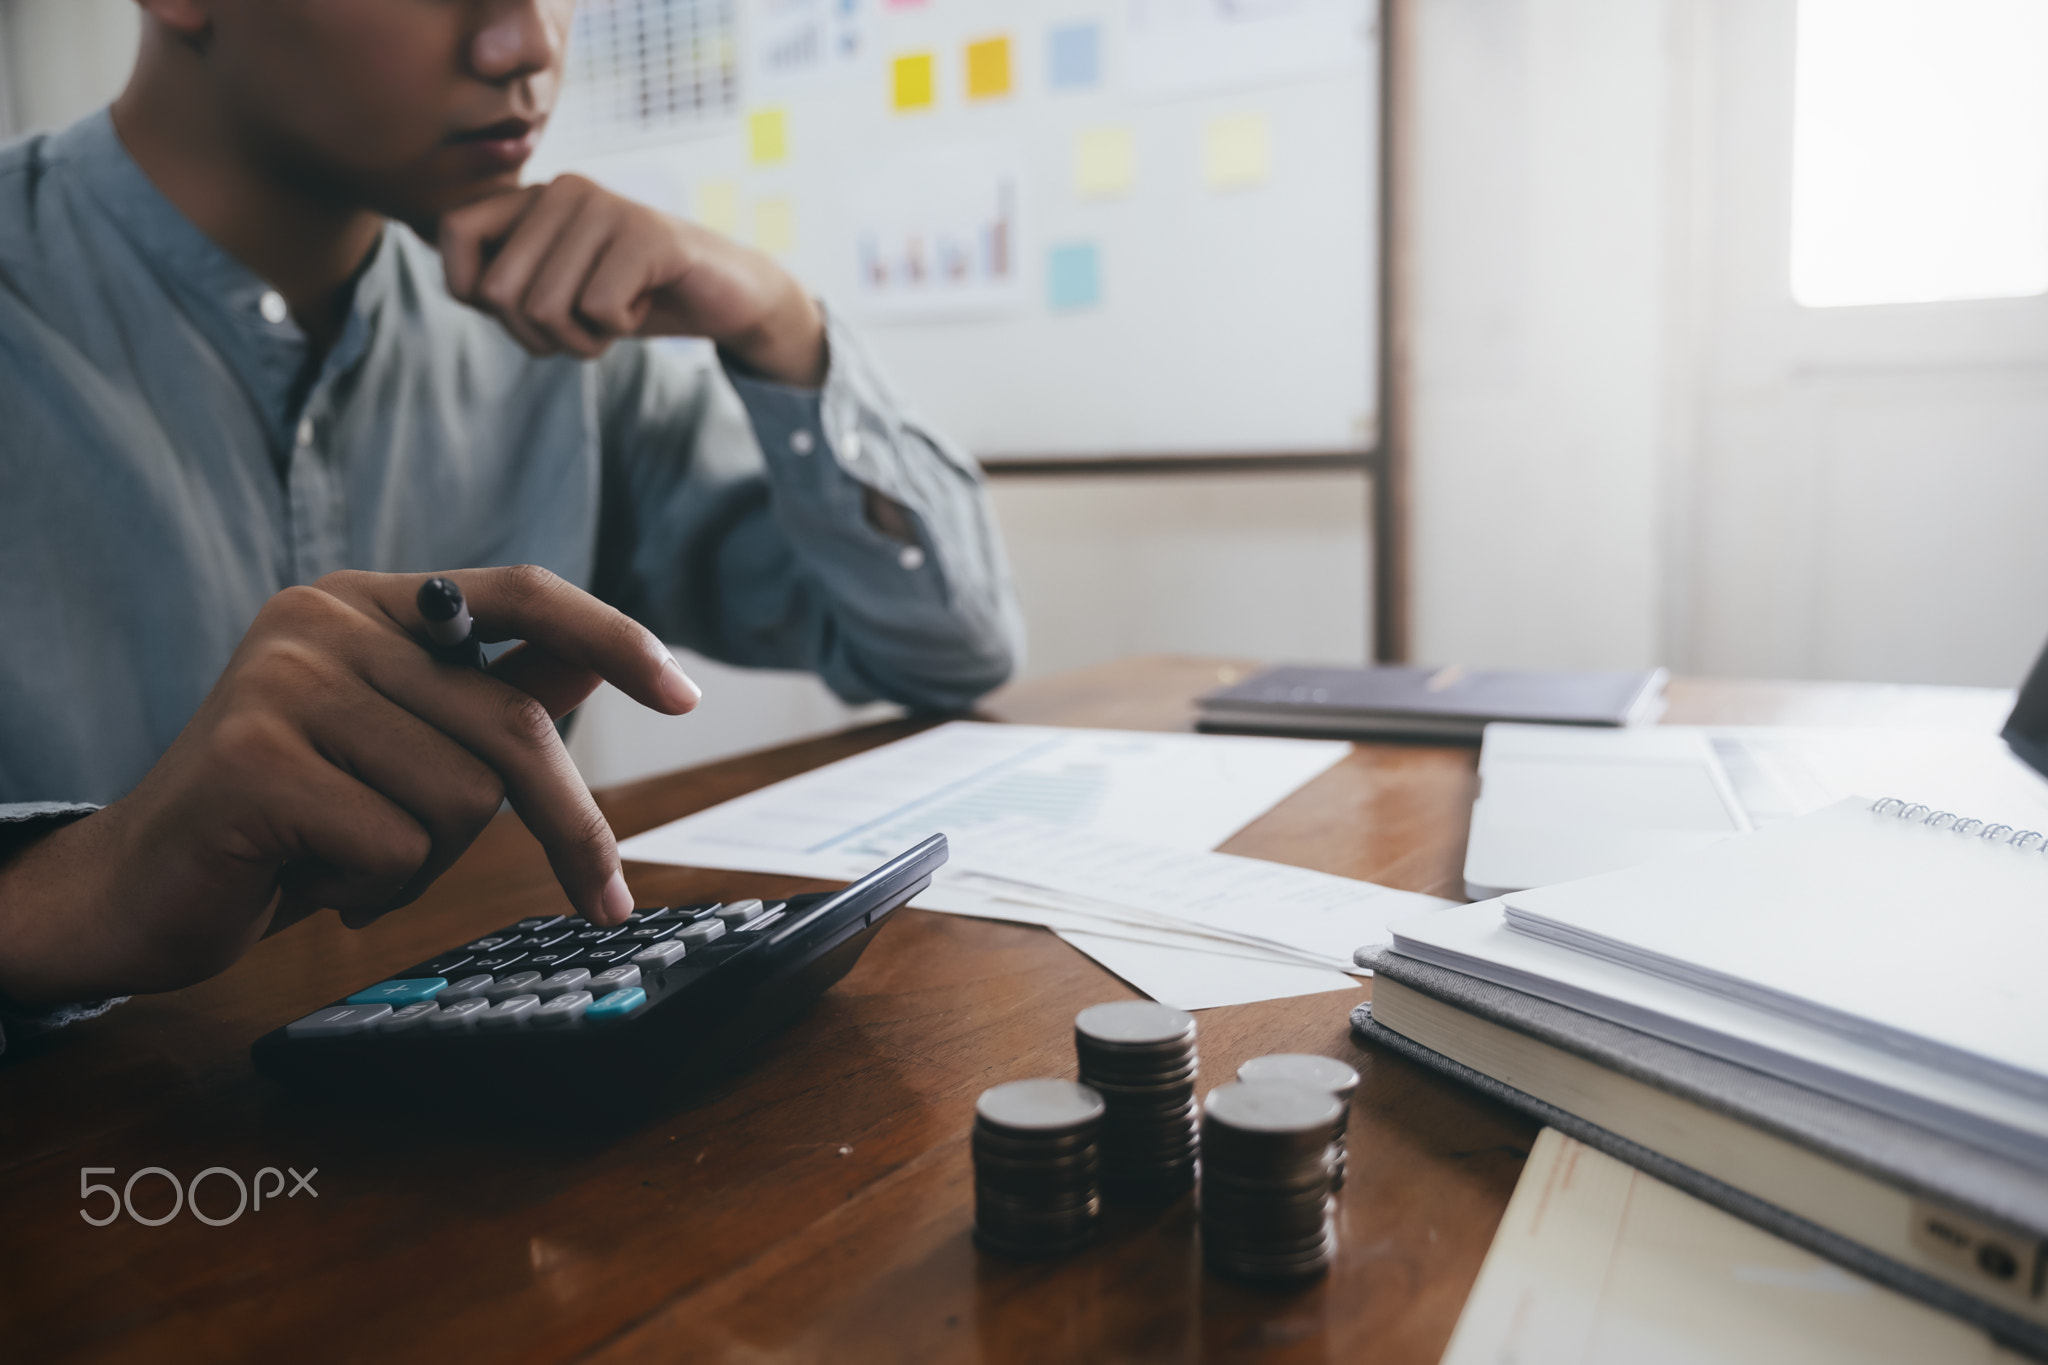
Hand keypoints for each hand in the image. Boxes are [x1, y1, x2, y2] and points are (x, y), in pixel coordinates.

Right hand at [0, 566, 699, 1007]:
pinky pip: (395, 845)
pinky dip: (372, 888)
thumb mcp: (401, 750)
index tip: (686, 697)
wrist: (136, 888)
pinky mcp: (253, 758)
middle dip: (567, 827)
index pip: (522, 593)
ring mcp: (283, 681)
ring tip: (349, 858)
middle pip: (514, 726)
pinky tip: (307, 877)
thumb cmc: (287, 821)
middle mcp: (324, 621)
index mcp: (369, 605)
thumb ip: (491, 698)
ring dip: (425, 863)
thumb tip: (600, 663)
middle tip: (606, 900)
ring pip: (461, 798)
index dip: (614, 637)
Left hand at [438, 175, 826, 384]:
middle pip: (499, 291)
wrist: (725, 296)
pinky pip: (598, 310)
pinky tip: (646, 303)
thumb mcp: (557, 290)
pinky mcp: (646, 234)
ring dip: (582, 339)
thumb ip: (506, 279)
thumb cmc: (634, 297)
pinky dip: (620, 329)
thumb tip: (467, 286)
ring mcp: (606, 206)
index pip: (452, 232)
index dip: (474, 291)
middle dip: (539, 335)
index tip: (526, 309)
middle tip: (584, 325)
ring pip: (544, 308)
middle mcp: (563, 187)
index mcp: (533, 194)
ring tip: (616, 315)